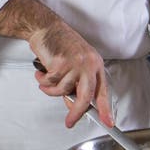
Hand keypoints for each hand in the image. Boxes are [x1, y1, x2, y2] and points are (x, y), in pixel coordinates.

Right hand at [0, 0, 112, 128]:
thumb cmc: (60, 44)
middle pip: (86, 96)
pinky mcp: (61, 62)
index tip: (108, 122)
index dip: (105, 109)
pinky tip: (41, 73)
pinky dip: (43, 81)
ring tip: (45, 80)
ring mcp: (75, 62)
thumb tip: (74, 105)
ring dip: (50, 90)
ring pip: (63, 90)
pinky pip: (51, 83)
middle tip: (70, 122)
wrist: (46, 27)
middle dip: (77, 112)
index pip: (102, 91)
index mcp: (95, 64)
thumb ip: (77, 83)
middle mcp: (89, 63)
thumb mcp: (75, 64)